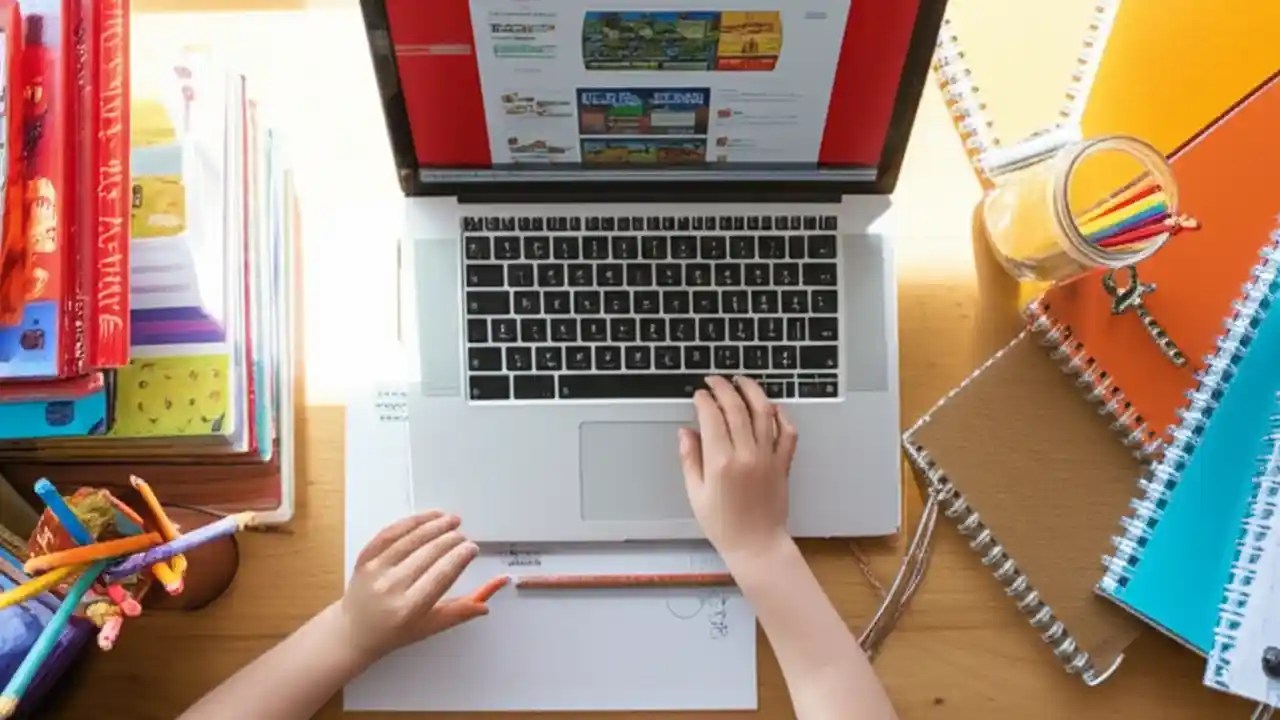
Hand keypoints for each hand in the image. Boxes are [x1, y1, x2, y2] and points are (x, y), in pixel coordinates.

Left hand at [342, 512, 503, 661]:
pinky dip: (411, 522)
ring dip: (434, 525)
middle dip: (451, 540)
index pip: (441, 576)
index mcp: (409, 609)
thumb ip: (460, 612)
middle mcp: (390, 588)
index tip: (472, 548)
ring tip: (452, 520)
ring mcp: (375, 571)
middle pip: (428, 554)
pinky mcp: (364, 559)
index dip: (460, 557)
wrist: (353, 631)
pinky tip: (428, 517)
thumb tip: (489, 601)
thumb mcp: (429, 627)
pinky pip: (389, 533)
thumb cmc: (393, 633)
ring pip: (410, 539)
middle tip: (463, 536)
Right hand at [680, 376, 797, 561]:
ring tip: (741, 382)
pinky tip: (771, 407)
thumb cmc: (723, 525)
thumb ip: (689, 459)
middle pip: (737, 408)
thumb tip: (686, 432)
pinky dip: (781, 416)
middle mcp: (747, 455)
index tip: (698, 394)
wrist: (757, 545)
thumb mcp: (695, 494)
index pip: (712, 417)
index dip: (703, 400)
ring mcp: (768, 457)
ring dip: (752, 392)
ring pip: (764, 412)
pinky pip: (787, 432)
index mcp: (720, 463)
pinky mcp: (783, 464)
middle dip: (724, 388)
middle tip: (715, 381)